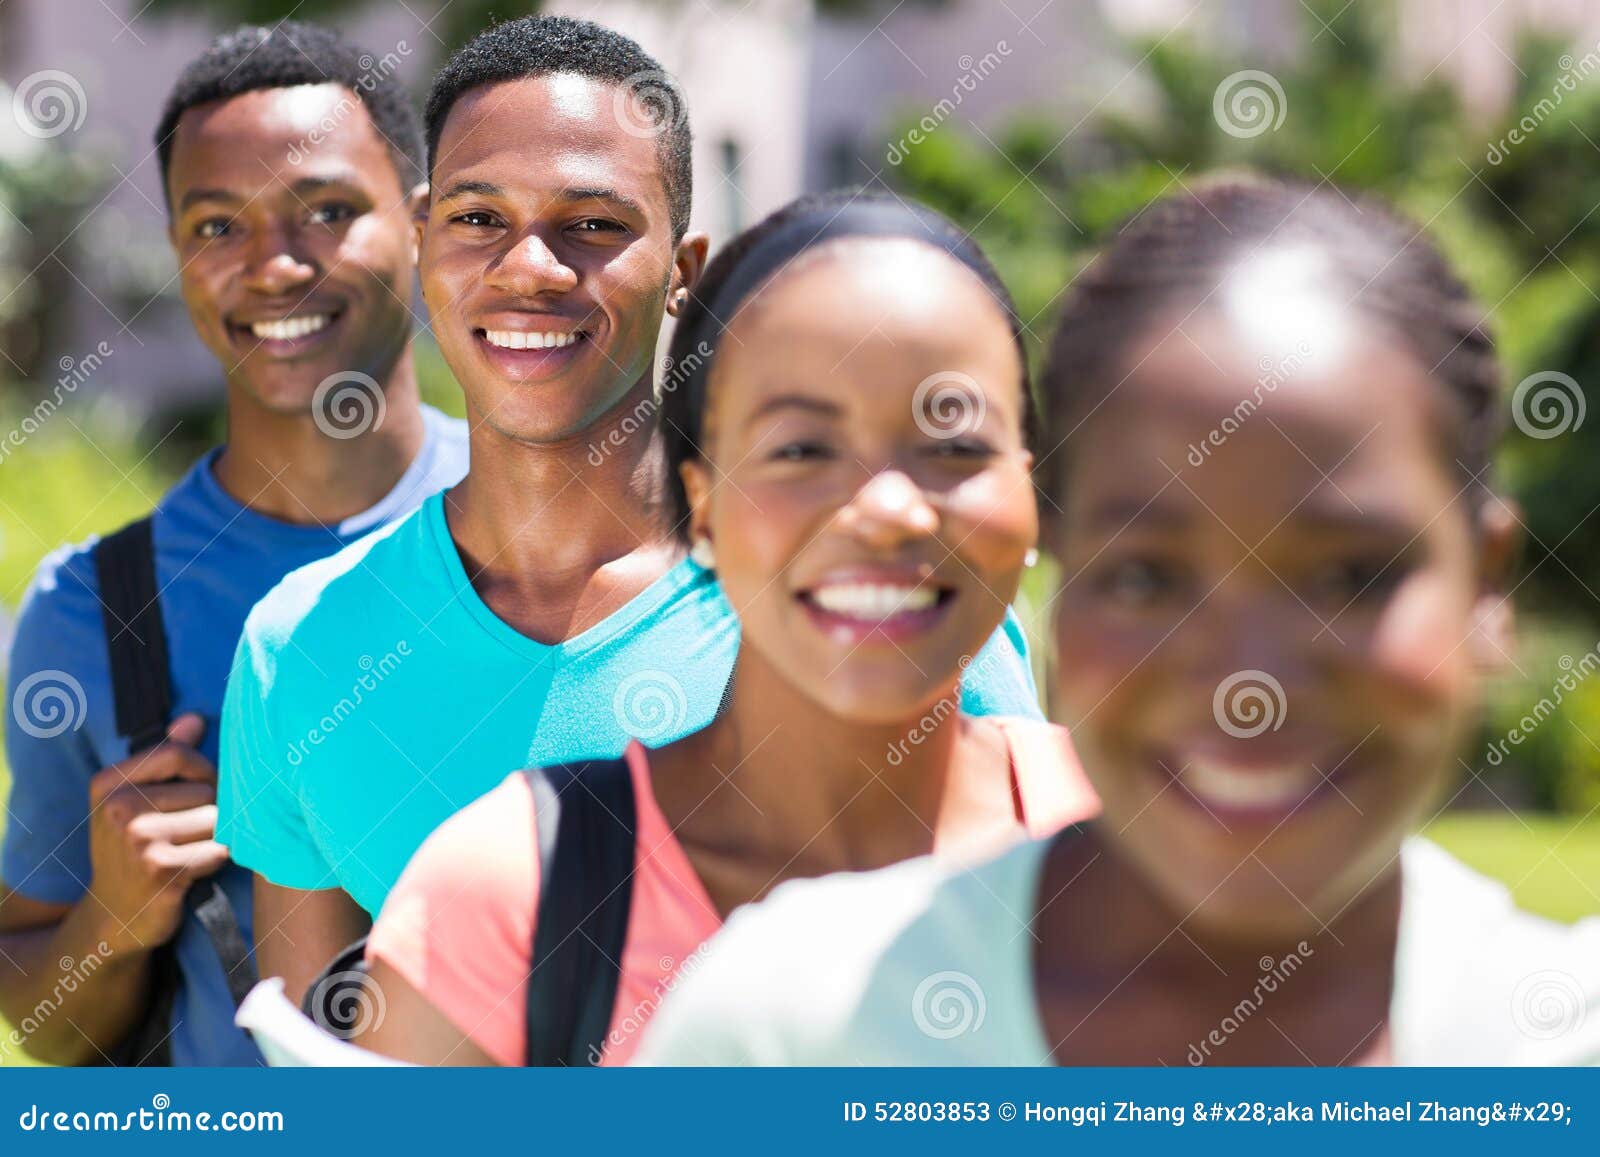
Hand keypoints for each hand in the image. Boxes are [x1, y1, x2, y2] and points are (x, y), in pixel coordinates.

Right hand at [84, 714, 228, 951]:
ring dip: (215, 837)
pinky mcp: (162, 870)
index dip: (204, 770)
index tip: (201, 790)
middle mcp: (119, 809)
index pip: (178, 753)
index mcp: (108, 784)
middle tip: (191, 833)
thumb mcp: (135, 801)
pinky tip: (192, 872)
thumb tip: (194, 718)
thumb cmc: (133, 850)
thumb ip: (165, 757)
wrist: (114, 916)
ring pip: (217, 819)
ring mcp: (139, 840)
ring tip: (189, 852)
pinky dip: (215, 861)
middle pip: (205, 788)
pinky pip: (218, 850)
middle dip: (213, 809)